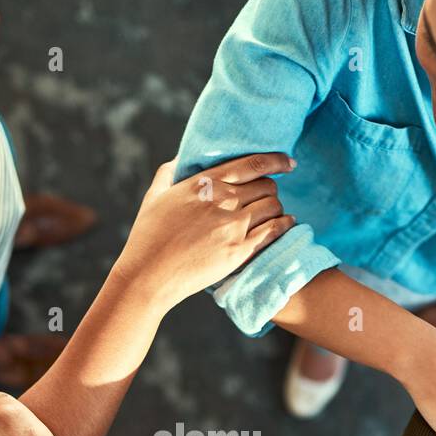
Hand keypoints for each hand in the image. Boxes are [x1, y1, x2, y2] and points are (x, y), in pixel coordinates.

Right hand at [114, 153, 296, 310]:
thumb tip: (178, 160)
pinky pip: (274, 230)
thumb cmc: (148, 238)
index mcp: (204, 183)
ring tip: (273, 215)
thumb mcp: (154, 197)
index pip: (251, 164)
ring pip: (273, 207)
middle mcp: (222, 200)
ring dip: (276, 209)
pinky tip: (286, 225)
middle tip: (265, 200)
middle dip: (270, 191)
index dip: (275, 161)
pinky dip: (284, 225)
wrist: (149, 276)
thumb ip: (167, 174)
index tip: (287, 163)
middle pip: (266, 186)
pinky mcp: (239, 251)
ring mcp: (232, 226)